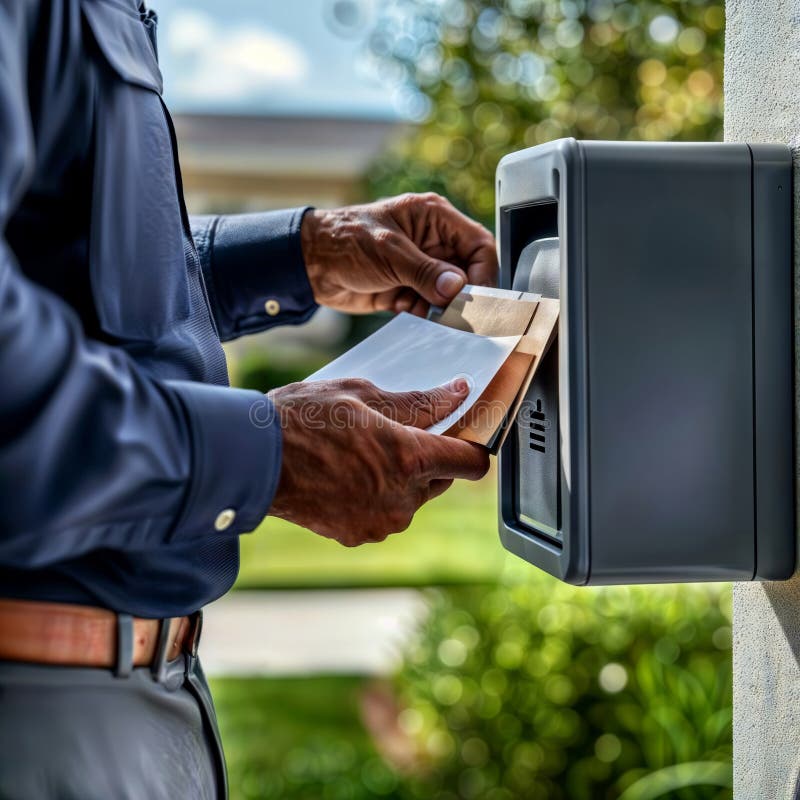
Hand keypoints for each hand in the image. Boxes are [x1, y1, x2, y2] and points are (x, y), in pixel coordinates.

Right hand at [268, 377, 488, 545]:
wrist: (251, 459)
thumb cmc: (303, 418)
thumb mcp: (363, 395)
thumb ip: (419, 401)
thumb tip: (457, 393)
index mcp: (409, 457)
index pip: (472, 463)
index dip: (473, 446)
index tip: (462, 434)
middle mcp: (402, 498)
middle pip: (442, 480)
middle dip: (429, 458)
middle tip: (397, 434)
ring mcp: (379, 522)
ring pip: (411, 498)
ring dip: (400, 479)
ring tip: (361, 453)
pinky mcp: (357, 535)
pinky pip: (383, 514)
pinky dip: (375, 497)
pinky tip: (345, 475)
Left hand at [300, 193, 497, 317]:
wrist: (309, 265)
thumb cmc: (343, 241)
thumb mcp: (388, 254)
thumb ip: (425, 272)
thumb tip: (458, 288)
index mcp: (434, 218)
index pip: (478, 244)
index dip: (483, 273)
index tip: (479, 299)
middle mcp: (432, 241)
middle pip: (468, 272)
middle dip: (461, 295)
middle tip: (455, 313)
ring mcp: (421, 267)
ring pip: (450, 293)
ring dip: (441, 308)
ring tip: (423, 311)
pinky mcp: (408, 288)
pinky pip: (430, 306)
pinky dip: (424, 315)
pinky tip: (405, 310)